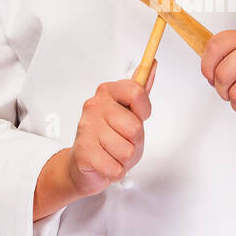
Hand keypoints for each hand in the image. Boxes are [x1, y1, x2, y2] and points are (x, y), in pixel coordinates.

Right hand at [67, 60, 156, 197]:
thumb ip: (140, 91)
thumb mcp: (129, 113)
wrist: (84, 166)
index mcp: (108, 91)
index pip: (136, 92)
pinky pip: (116, 167)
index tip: (138, 116)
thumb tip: (151, 64)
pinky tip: (106, 163)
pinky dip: (115, 171)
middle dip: (134, 141)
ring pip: (127, 150)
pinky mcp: (84, 151)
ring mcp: (86, 127)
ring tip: (113, 153)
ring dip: (125, 159)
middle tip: (121, 141)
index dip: (143, 110)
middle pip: (135, 127)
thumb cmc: (110, 137)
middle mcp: (94, 105)